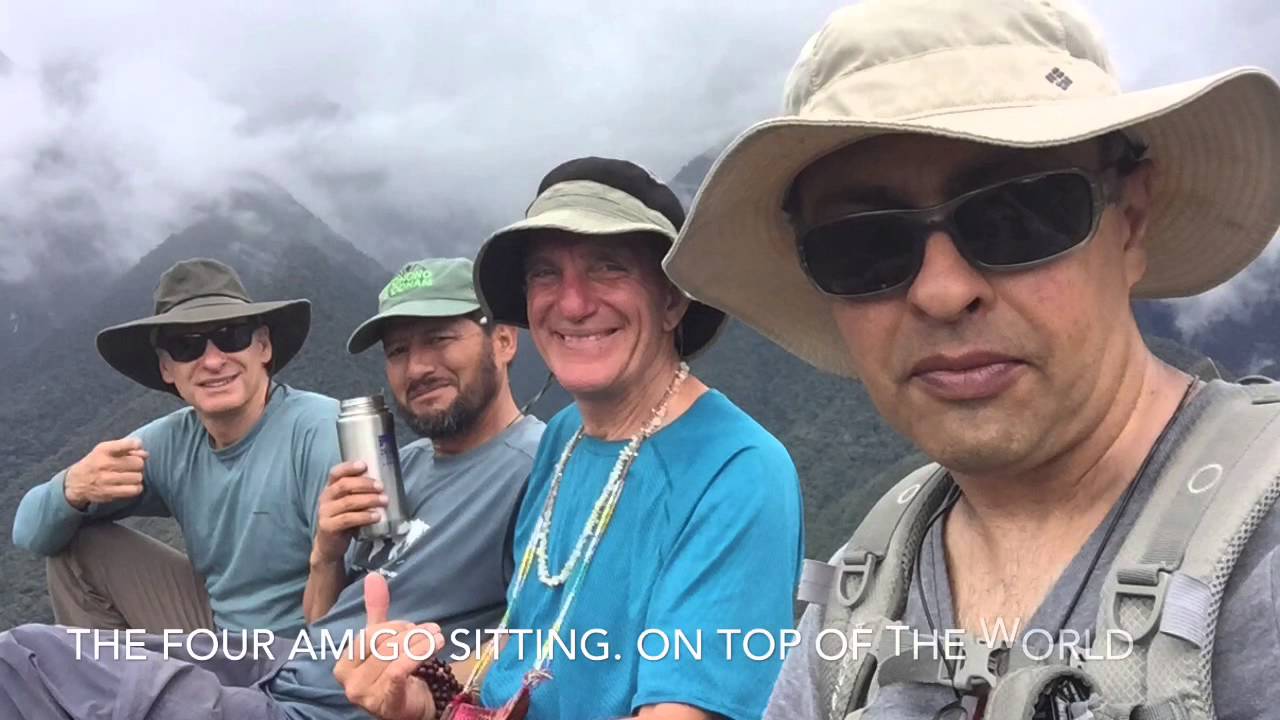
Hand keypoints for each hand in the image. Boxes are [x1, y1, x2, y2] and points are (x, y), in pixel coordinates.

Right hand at [64, 438, 148, 510]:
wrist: (76, 482)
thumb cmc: (97, 462)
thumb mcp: (106, 450)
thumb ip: (127, 447)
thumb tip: (146, 454)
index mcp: (103, 450)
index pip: (128, 444)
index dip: (136, 445)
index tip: (136, 448)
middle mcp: (104, 464)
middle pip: (138, 463)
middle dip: (139, 464)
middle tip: (133, 466)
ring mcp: (106, 480)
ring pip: (137, 477)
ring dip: (138, 477)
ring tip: (131, 476)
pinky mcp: (108, 493)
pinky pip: (134, 490)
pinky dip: (137, 488)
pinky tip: (131, 485)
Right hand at [313, 460, 387, 563]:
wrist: (329, 546)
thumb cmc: (344, 520)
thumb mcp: (349, 505)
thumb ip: (359, 494)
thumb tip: (385, 484)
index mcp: (330, 489)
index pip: (336, 473)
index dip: (349, 467)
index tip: (364, 465)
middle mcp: (325, 498)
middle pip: (344, 485)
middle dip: (365, 484)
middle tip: (381, 487)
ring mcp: (325, 513)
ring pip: (348, 502)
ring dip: (369, 500)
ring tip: (384, 501)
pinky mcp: (328, 527)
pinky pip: (348, 519)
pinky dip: (364, 516)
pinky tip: (376, 516)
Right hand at [334, 573, 441, 719]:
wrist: (410, 709)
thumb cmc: (394, 674)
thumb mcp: (383, 640)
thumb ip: (376, 610)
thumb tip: (373, 576)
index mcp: (345, 664)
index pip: (369, 634)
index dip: (394, 627)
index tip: (413, 627)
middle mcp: (349, 681)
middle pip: (382, 644)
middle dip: (409, 634)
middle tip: (430, 631)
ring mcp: (364, 694)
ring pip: (393, 656)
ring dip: (421, 643)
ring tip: (438, 637)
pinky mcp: (384, 702)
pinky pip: (399, 671)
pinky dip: (418, 656)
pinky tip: (434, 648)